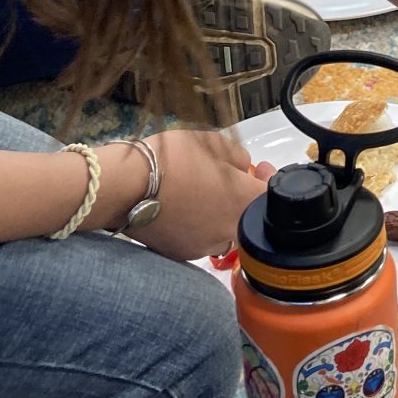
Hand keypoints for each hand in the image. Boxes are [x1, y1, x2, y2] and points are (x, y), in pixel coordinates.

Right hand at [134, 129, 266, 261]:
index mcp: (244, 202)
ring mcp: (206, 247)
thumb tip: (244, 166)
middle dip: (244, 198)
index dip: (269, 180)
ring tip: (202, 194)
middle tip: (230, 180)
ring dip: (221, 214)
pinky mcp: (182, 255)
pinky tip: (182, 209)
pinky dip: (198, 226)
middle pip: (250, 218)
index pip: (272, 197)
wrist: (125, 187)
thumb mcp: (210, 142)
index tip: (260, 169)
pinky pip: (199, 240)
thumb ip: (237, 156)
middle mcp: (230, 230)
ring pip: (225, 232)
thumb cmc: (171, 158)